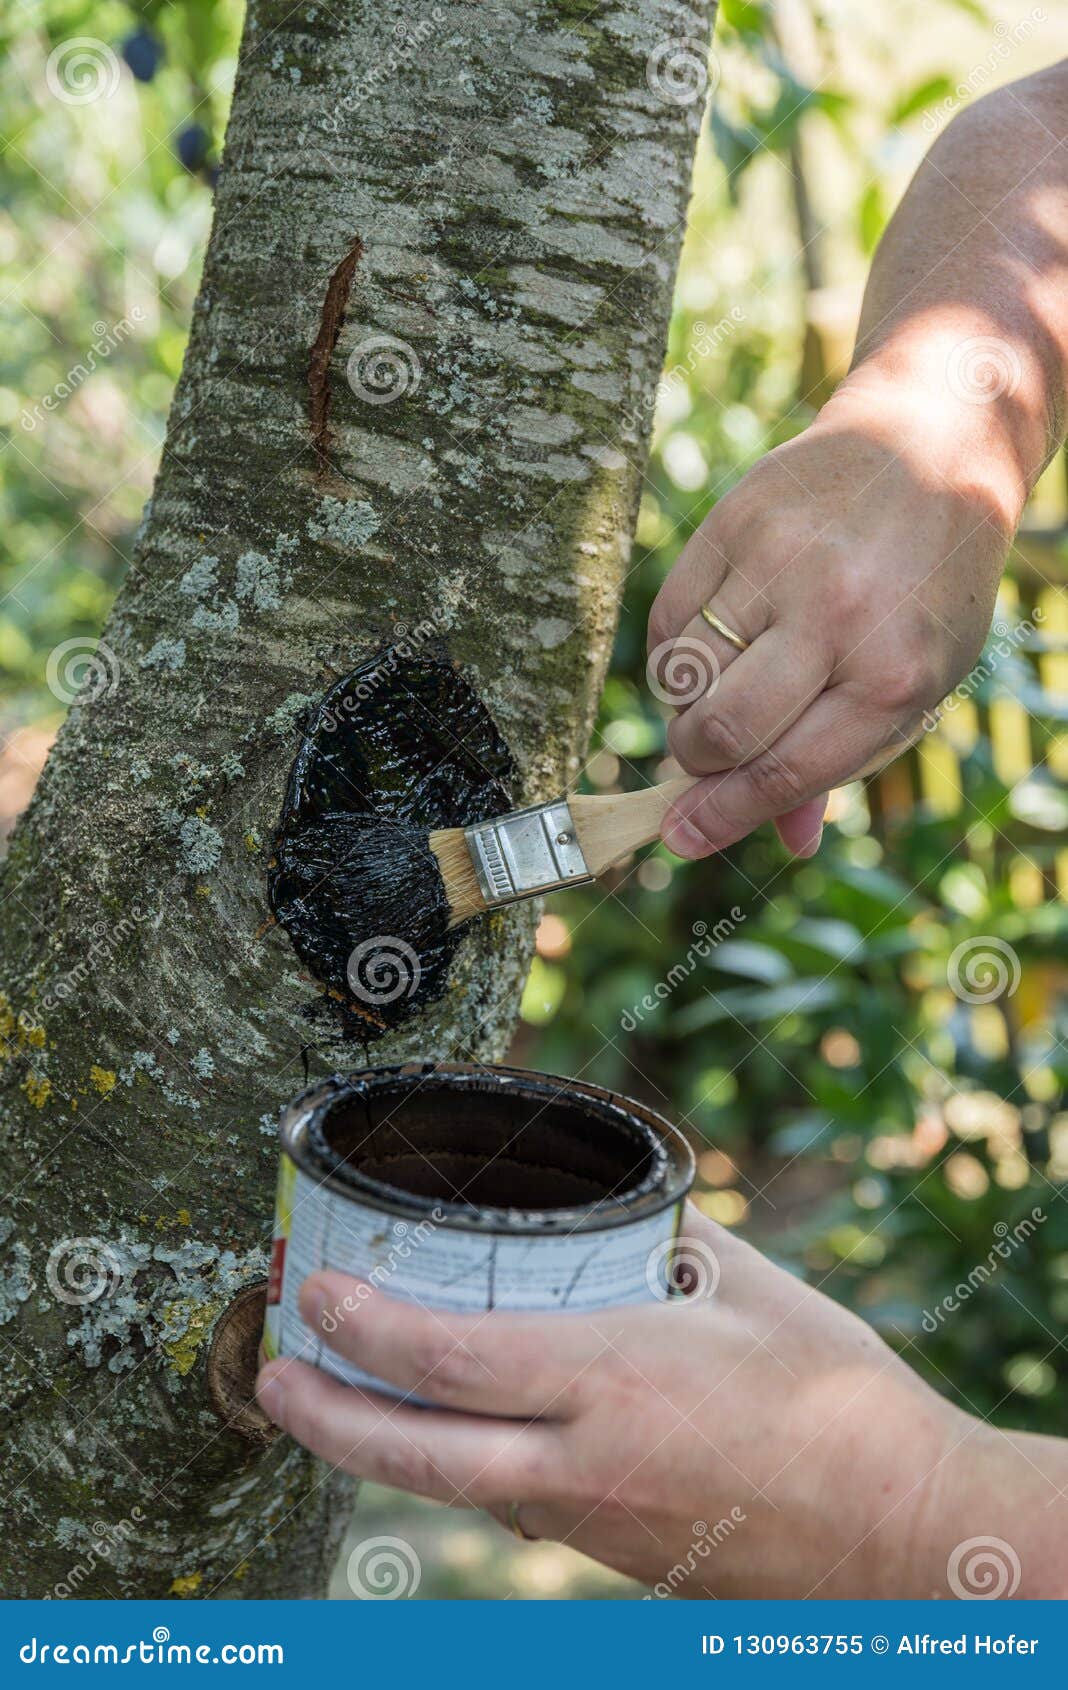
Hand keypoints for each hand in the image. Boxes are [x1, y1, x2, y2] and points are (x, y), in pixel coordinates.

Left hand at [257, 1208, 979, 1597]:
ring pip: (455, 1488)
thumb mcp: (745, 1285)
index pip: (445, 1358)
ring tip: (342, 1396)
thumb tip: (607, 1195)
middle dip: (322, 1416)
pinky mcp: (613, 1558)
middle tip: (272, 1374)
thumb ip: (658, 1237)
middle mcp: (581, 1465)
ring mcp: (591, 1525)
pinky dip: (462, 1469)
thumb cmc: (834, 1396)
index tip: (315, 1291)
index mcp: (610, 1382)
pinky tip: (461, 1435)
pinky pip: (514, 1509)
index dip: (360, 1328)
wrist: (899, 1532)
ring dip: (382, 1444)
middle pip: (411, 1455)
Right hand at [647, 367, 1014, 859]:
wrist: (933, 446)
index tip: (680, 838)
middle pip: (722, 731)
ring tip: (714, 694)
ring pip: (685, 676)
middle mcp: (839, 618)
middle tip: (701, 759)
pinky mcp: (736, 520)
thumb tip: (790, 840)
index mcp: (895, 676)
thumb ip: (848, 760)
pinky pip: (670, 618)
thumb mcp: (919, 680)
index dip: (722, 816)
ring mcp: (782, 564)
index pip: (784, 771)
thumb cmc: (926, 587)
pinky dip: (674, 651)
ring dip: (684, 705)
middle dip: (697, 764)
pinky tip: (707, 645)